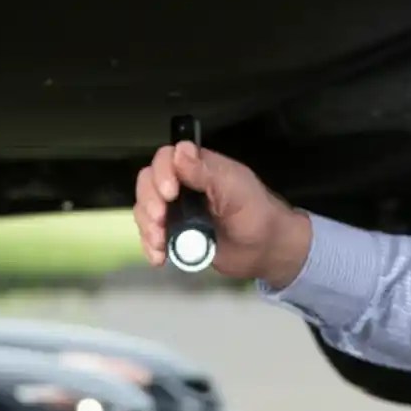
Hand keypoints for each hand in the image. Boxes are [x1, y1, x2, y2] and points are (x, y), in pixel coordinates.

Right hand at [133, 141, 310, 286]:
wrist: (266, 250)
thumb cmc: (257, 212)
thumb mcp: (235, 187)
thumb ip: (206, 171)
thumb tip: (178, 152)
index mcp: (199, 167)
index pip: (166, 158)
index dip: (162, 172)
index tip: (171, 193)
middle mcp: (183, 185)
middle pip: (148, 182)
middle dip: (149, 201)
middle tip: (161, 220)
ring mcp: (177, 211)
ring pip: (144, 209)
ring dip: (147, 226)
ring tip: (161, 244)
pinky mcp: (174, 235)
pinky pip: (150, 235)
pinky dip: (149, 246)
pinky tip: (160, 258)